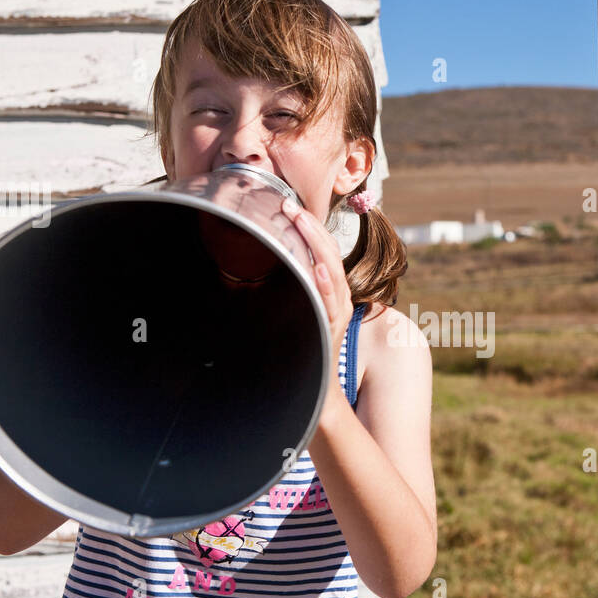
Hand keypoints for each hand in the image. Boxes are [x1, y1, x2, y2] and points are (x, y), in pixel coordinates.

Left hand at [280, 196, 353, 432]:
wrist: (316, 393)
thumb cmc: (302, 354)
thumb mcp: (294, 314)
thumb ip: (289, 293)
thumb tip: (259, 271)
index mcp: (330, 290)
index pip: (322, 249)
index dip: (307, 225)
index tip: (286, 205)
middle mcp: (338, 298)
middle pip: (327, 252)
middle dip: (308, 226)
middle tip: (287, 204)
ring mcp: (337, 312)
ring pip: (331, 269)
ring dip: (314, 243)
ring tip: (299, 221)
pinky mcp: (333, 329)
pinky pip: (332, 303)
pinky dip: (326, 284)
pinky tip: (317, 268)